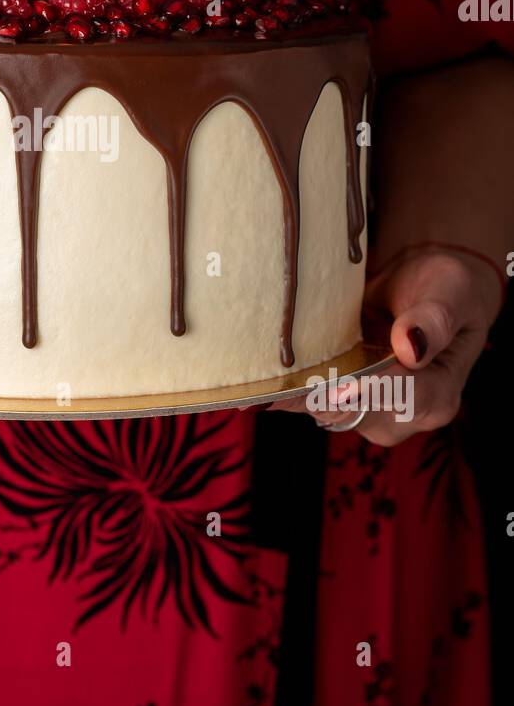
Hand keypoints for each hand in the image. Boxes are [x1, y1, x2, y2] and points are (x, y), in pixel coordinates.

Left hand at [271, 248, 498, 445]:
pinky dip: (285, 390)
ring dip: (291, 397)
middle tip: (272, 386)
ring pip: (325, 410)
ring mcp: (367, 413)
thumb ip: (436, 318)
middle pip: (355, 412)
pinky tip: (255, 382)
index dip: (368, 389)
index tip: (337, 383)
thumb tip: (411, 347)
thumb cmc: (443, 289)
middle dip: (315, 397)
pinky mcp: (339, 400)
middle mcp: (402, 416)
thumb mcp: (451, 290)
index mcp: (438, 394)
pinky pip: (310, 401)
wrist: (423, 292)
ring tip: (254, 384)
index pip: (402, 398)